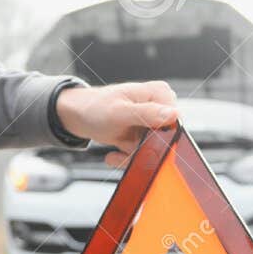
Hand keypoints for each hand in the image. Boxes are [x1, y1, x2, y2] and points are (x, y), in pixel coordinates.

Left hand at [55, 81, 178, 167]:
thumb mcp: (119, 111)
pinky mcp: (143, 138)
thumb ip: (146, 113)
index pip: (175, 120)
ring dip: (132, 157)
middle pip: (165, 139)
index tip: (143, 143)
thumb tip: (174, 115)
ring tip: (114, 153)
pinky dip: (127, 159)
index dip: (162, 137)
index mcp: (159, 94)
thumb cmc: (95, 107)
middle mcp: (158, 108)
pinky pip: (143, 155)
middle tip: (124, 150)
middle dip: (145, 151)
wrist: (77, 116)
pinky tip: (113, 154)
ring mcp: (151, 124)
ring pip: (154, 151)